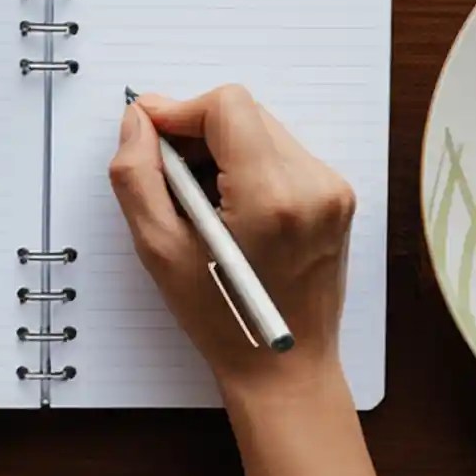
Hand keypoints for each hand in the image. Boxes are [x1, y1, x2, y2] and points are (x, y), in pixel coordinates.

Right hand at [108, 85, 356, 398]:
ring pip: (265, 130)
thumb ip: (138, 175)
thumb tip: (138, 120)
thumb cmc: (223, 322)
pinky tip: (232, 209)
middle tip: (172, 177)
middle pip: (247, 113)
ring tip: (202, 202)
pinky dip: (250, 166)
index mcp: (273, 197)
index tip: (153, 136)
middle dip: (200, 133)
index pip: (228, 106)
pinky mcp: (338, 197)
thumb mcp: (159, 250)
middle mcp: (314, 185)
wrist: (285, 369)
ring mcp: (333, 190)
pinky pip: (284, 154)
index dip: (181, 111)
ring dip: (224, 150)